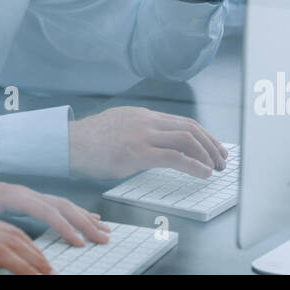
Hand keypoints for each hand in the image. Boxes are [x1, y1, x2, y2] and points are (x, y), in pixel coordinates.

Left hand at [0, 167, 107, 246]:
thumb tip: (6, 251)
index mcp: (13, 195)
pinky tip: (86, 218)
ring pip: (62, 203)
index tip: (79, 242)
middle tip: (103, 237)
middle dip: (84, 221)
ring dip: (84, 217)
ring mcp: (27, 193)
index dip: (64, 227)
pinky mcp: (26, 197)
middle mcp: (24, 191)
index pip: (46, 210)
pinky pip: (56, 204)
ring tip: (103, 230)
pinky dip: (75, 212)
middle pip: (62, 204)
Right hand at [69, 106, 226, 179]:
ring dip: (206, 154)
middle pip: (190, 128)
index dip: (203, 136)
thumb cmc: (88, 141)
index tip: (214, 148)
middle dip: (211, 145)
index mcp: (143, 115)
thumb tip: (154, 142)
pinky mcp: (138, 152)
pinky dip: (194, 165)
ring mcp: (142, 135)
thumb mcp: (117, 126)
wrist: (68, 144)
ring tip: (215, 169)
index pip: (182, 122)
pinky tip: (202, 173)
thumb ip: (137, 130)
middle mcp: (146, 121)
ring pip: (186, 139)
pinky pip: (174, 157)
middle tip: (222, 160)